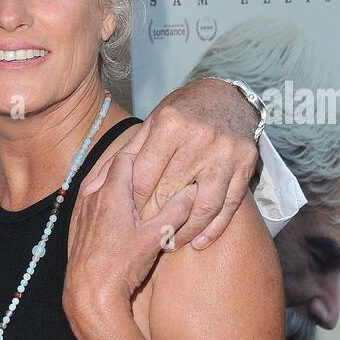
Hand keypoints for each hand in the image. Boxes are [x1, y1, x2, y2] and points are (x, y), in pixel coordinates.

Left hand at [63, 150, 196, 334]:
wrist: (89, 294)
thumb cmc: (121, 266)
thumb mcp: (155, 237)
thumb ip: (176, 211)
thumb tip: (194, 191)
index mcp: (110, 192)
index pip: (127, 155)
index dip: (145, 152)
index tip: (162, 152)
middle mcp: (91, 196)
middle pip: (113, 168)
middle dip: (134, 166)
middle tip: (155, 165)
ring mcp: (81, 210)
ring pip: (102, 184)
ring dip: (120, 182)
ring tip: (141, 185)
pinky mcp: (77, 225)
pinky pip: (93, 201)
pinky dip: (107, 198)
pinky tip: (121, 208)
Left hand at [78, 80, 258, 250]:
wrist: (228, 95)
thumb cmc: (182, 111)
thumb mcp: (152, 124)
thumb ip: (127, 154)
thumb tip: (93, 183)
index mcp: (169, 125)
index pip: (144, 175)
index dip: (133, 201)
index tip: (124, 220)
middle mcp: (198, 138)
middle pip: (170, 191)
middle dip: (154, 219)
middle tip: (142, 238)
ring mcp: (224, 152)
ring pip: (203, 204)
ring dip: (186, 230)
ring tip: (172, 244)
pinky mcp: (245, 164)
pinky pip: (228, 204)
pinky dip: (214, 227)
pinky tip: (200, 241)